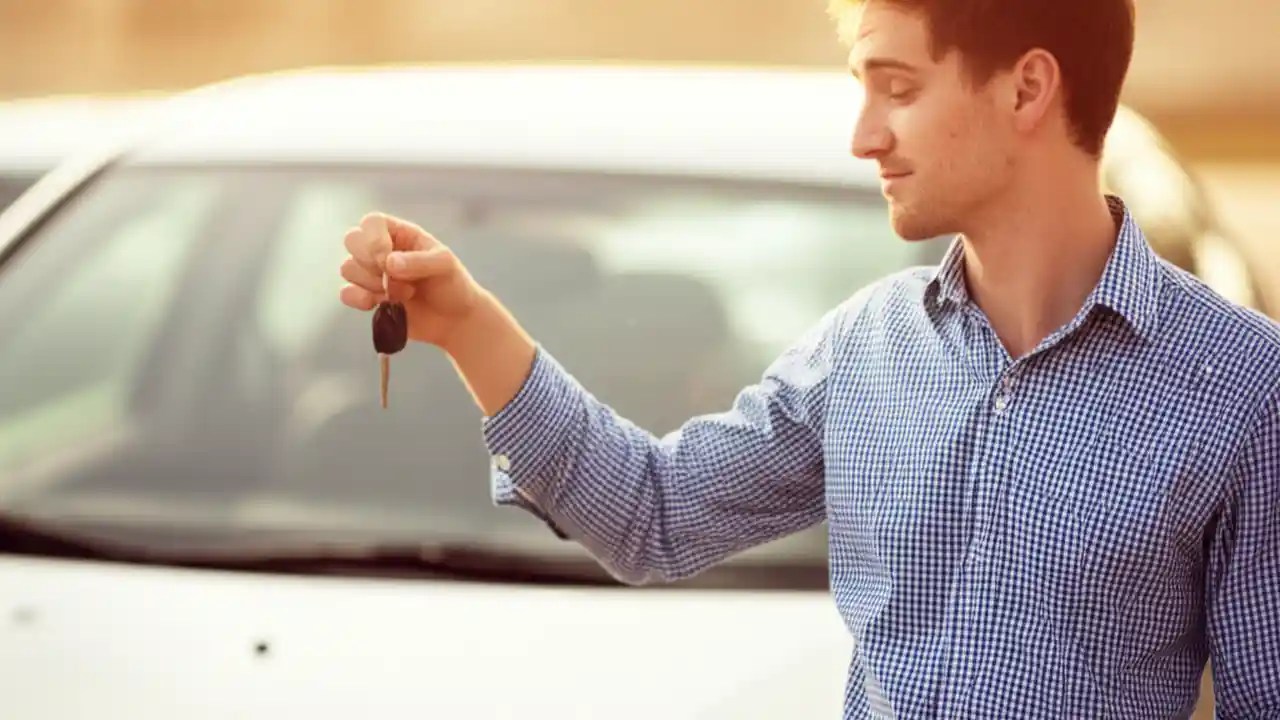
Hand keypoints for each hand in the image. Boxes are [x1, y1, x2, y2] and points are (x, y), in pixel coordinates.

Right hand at [339, 212, 486, 349]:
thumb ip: (418, 261)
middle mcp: (382, 249)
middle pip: (352, 240)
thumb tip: (388, 263)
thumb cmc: (453, 285)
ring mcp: (373, 274)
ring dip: (373, 284)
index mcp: (400, 234)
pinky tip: (382, 304)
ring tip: (404, 294)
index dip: (374, 240)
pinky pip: (346, 293)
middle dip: (370, 261)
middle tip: (394, 277)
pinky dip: (360, 299)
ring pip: (348, 268)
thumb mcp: (444, 265)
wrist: (455, 320)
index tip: (388, 260)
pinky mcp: (368, 297)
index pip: (371, 222)